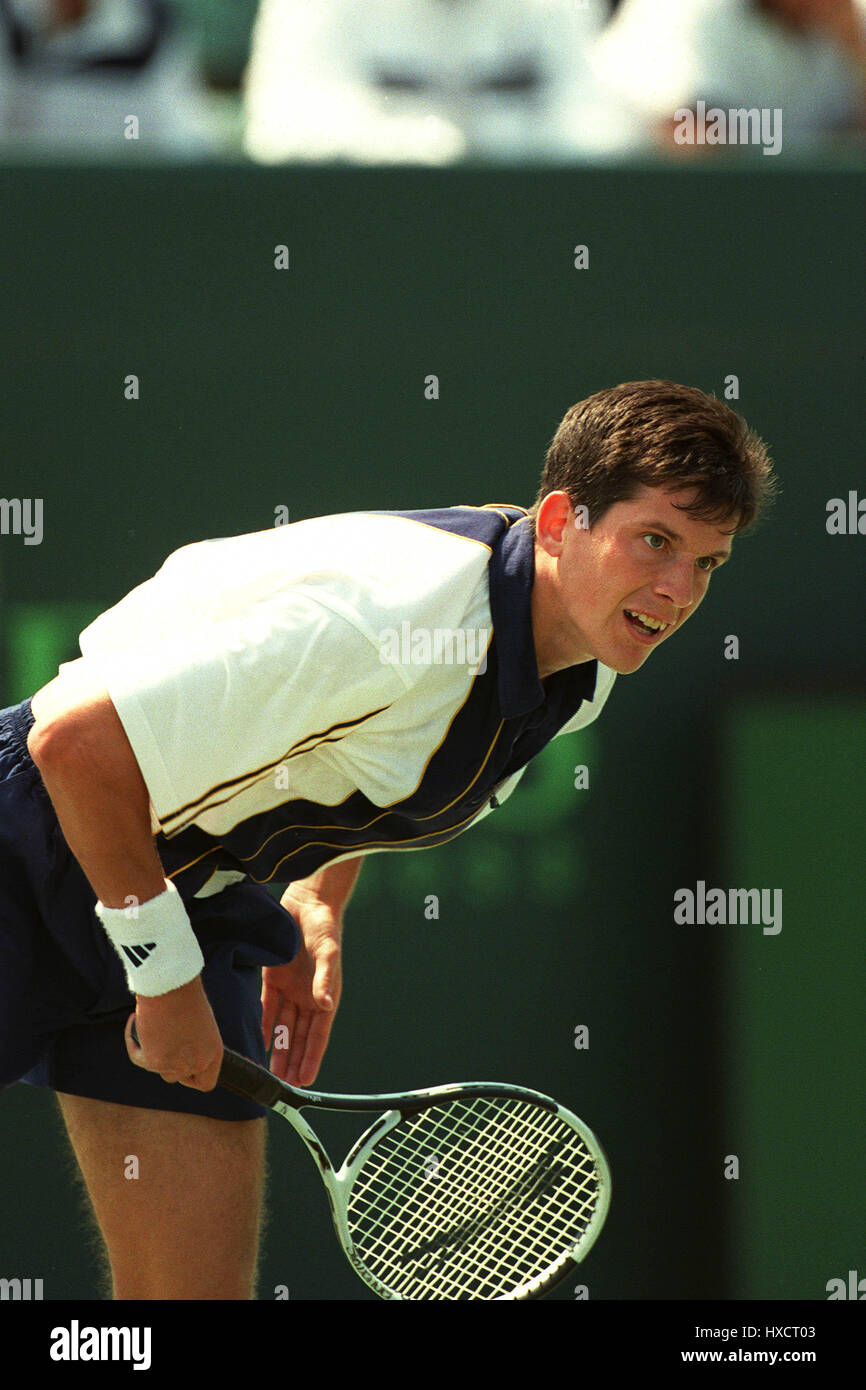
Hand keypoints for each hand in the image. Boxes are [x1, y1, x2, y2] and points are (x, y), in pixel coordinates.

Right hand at [125, 976, 222, 1090]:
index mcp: (213, 1052)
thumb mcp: (200, 1022)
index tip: (182, 1065)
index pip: (206, 1083)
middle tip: (163, 1040)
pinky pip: (137, 1056)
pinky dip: (132, 1040)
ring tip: (153, 1028)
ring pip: (160, 1070)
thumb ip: (194, 1042)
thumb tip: (180, 1051)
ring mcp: (174, 1064)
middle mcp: (196, 1062)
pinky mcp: (152, 1060)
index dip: (193, 1077)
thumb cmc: (187, 995)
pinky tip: (133, 1019)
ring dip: (154, 1052)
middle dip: (170, 1061)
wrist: (172, 984)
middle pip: (179, 1077)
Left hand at [261, 890, 342, 1086]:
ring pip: (284, 1027)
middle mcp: (308, 997)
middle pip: (300, 1036)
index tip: (306, 1080)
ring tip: (272, 1072)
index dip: (312, 1057)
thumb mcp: (327, 952)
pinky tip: (259, 1042)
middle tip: (285, 1085)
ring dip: (279, 1049)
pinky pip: (268, 1007)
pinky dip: (265, 1025)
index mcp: (325, 995)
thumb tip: (327, 1005)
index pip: (318, 1034)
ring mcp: (292, 988)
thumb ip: (324, 979)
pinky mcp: (275, 977)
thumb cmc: (325, 927)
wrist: (308, 903)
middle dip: (294, 1060)